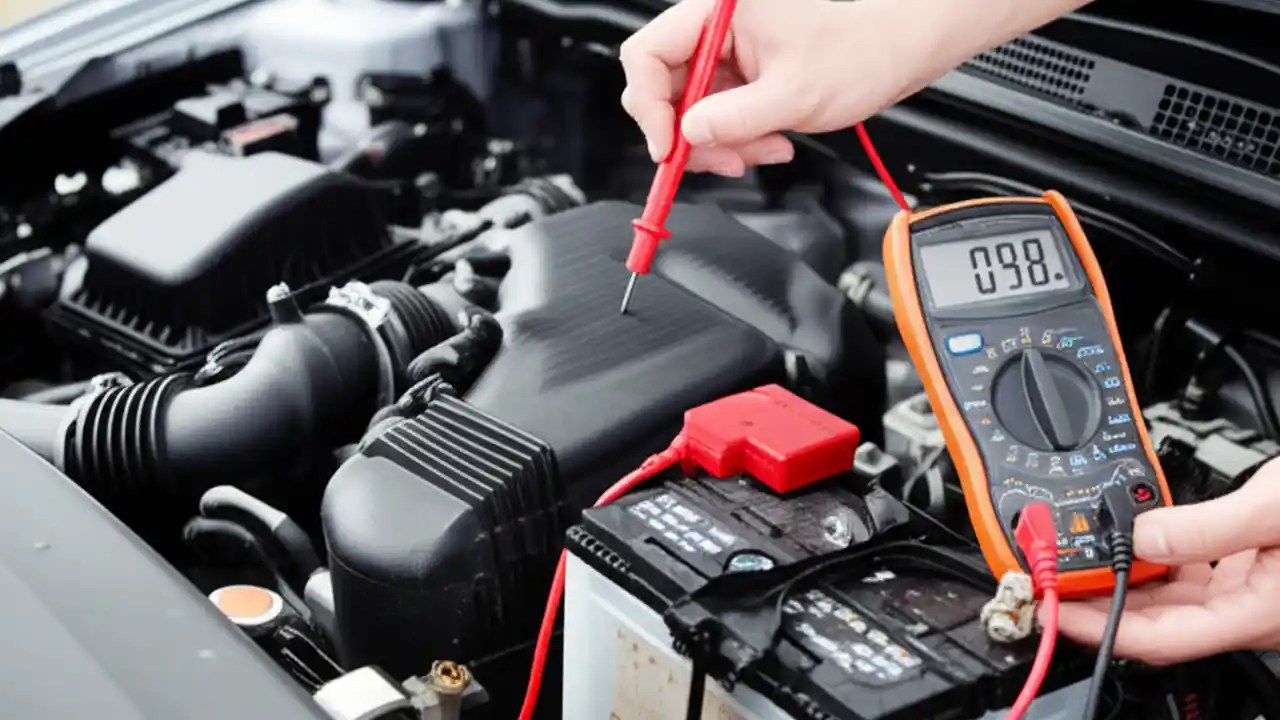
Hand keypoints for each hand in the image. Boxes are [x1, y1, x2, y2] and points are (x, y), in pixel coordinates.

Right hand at [619, 0, 1094, 176]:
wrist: (896, 55)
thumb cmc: (859, 54)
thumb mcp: (793, 95)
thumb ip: (733, 119)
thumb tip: (688, 136)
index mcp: (718, 13)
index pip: (647, 56)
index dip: (649, 106)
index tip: (669, 146)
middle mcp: (715, 30)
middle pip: (663, 89)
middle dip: (692, 134)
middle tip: (722, 158)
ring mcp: (726, 55)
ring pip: (690, 111)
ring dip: (722, 142)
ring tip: (764, 147)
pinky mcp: (739, 78)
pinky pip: (717, 117)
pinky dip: (739, 139)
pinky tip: (770, 141)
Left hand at [1058, 458, 1279, 664]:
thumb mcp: (1275, 508)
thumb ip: (1208, 527)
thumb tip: (1143, 537)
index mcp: (1254, 615)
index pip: (1159, 638)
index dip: (1099, 627)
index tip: (1056, 608)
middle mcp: (1249, 613)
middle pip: (1156, 621)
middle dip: (1099, 603)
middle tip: (1053, 581)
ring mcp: (1250, 595)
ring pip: (1172, 598)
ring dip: (1124, 581)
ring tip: (1080, 561)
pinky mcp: (1252, 573)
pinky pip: (1191, 575)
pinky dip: (1157, 561)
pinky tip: (1135, 543)